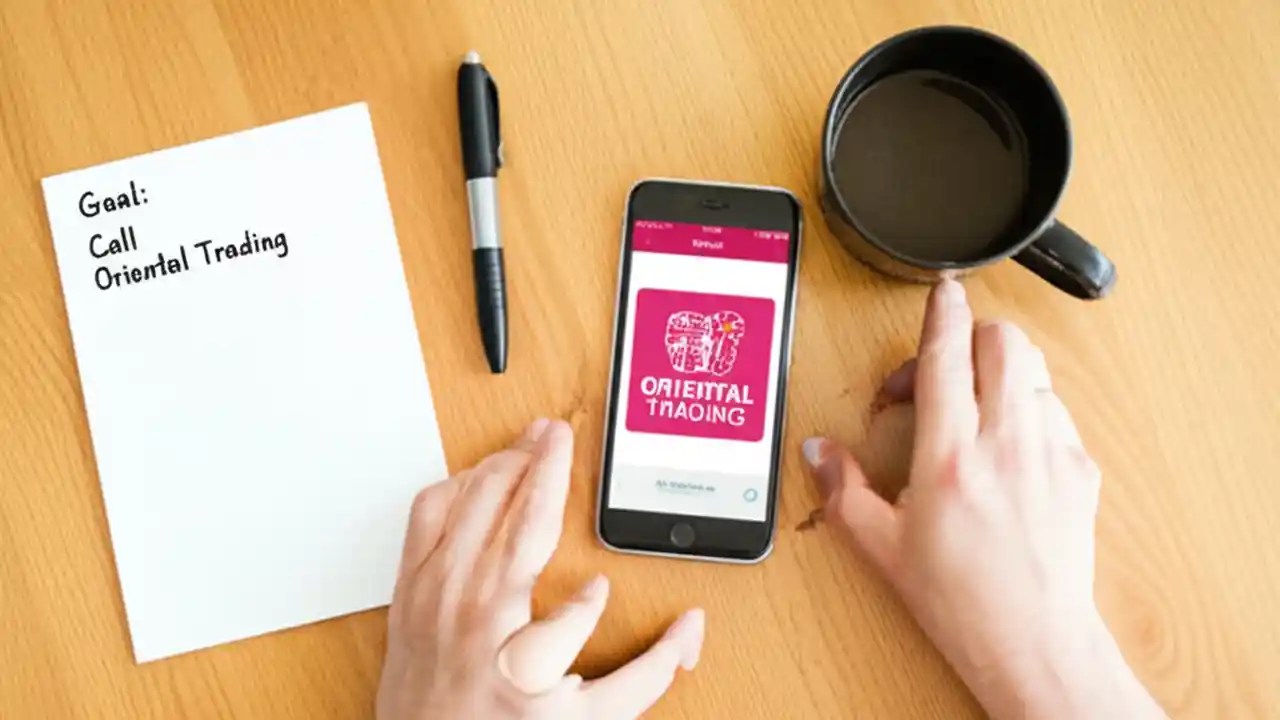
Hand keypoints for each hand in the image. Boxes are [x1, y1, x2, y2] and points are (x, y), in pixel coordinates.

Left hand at [377, 419, 703, 719]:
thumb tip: (688, 629)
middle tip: (554, 430)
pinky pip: (423, 518)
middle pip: (497, 496)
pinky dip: (449, 489)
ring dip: (492, 465)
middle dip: (529, 455)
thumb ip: (647, 674)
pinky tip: (471, 485)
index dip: (559, 479)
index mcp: (505, 615)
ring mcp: (428, 591)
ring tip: (522, 446)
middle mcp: (462, 595)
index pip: (537, 519)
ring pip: (460, 498)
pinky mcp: (405, 595)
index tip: (575, 454)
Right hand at [805, 280, 1162, 719]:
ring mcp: (1052, 454)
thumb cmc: (961, 602)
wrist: (1035, 643)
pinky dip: (1028, 407)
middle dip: (973, 334)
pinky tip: (1005, 444)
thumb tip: (818, 451)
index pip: (947, 357)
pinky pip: (1056, 410)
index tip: (941, 290)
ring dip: (999, 371)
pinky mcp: (1081, 470)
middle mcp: (1006, 446)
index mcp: (949, 459)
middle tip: (943, 362)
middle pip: (1003, 343)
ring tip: (971, 407)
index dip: (942, 312)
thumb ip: (843, 490)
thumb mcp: (882, 547)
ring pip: (1034, 370)